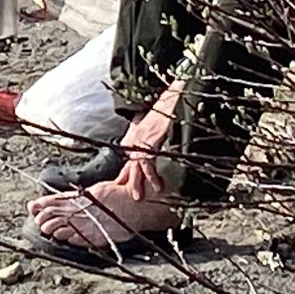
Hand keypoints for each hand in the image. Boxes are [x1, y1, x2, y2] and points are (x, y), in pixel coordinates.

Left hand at [115, 85, 180, 200]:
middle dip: (128, 181)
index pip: (128, 156)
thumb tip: (157, 145)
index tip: (122, 184)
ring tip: (140, 197)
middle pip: (129, 164)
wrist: (172, 96)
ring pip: (136, 166)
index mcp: (135, 135)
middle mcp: (135, 137)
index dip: (124, 172)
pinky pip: (148, 162)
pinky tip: (158, 186)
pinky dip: (152, 175)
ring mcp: (141, 138)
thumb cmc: (166, 109)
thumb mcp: (156, 124)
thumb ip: (154, 135)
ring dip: (139, 183)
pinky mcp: (150, 139)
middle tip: (131, 196)